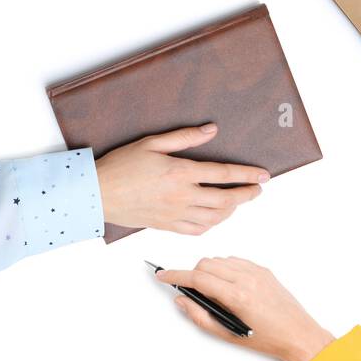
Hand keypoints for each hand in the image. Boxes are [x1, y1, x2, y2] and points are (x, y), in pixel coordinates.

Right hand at [95, 124, 267, 234]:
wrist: (96, 193)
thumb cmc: (121, 166)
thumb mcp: (152, 143)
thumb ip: (185, 137)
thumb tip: (211, 130)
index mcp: (180, 173)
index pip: (223, 174)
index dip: (247, 175)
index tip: (264, 176)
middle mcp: (181, 196)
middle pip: (226, 199)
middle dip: (247, 195)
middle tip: (257, 190)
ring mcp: (175, 214)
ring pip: (215, 218)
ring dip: (232, 210)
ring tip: (238, 201)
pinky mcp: (167, 226)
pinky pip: (197, 230)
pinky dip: (212, 224)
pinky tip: (215, 216)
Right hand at [156, 256, 333, 360]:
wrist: (299, 334)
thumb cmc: (268, 339)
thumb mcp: (227, 334)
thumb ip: (200, 316)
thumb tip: (182, 300)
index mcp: (237, 296)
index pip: (198, 278)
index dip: (176, 275)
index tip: (163, 275)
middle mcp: (248, 279)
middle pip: (206, 264)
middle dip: (193, 275)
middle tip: (193, 293)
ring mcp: (258, 273)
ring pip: (220, 260)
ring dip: (210, 271)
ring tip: (213, 292)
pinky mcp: (265, 271)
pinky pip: (236, 261)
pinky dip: (226, 268)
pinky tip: (227, 285)